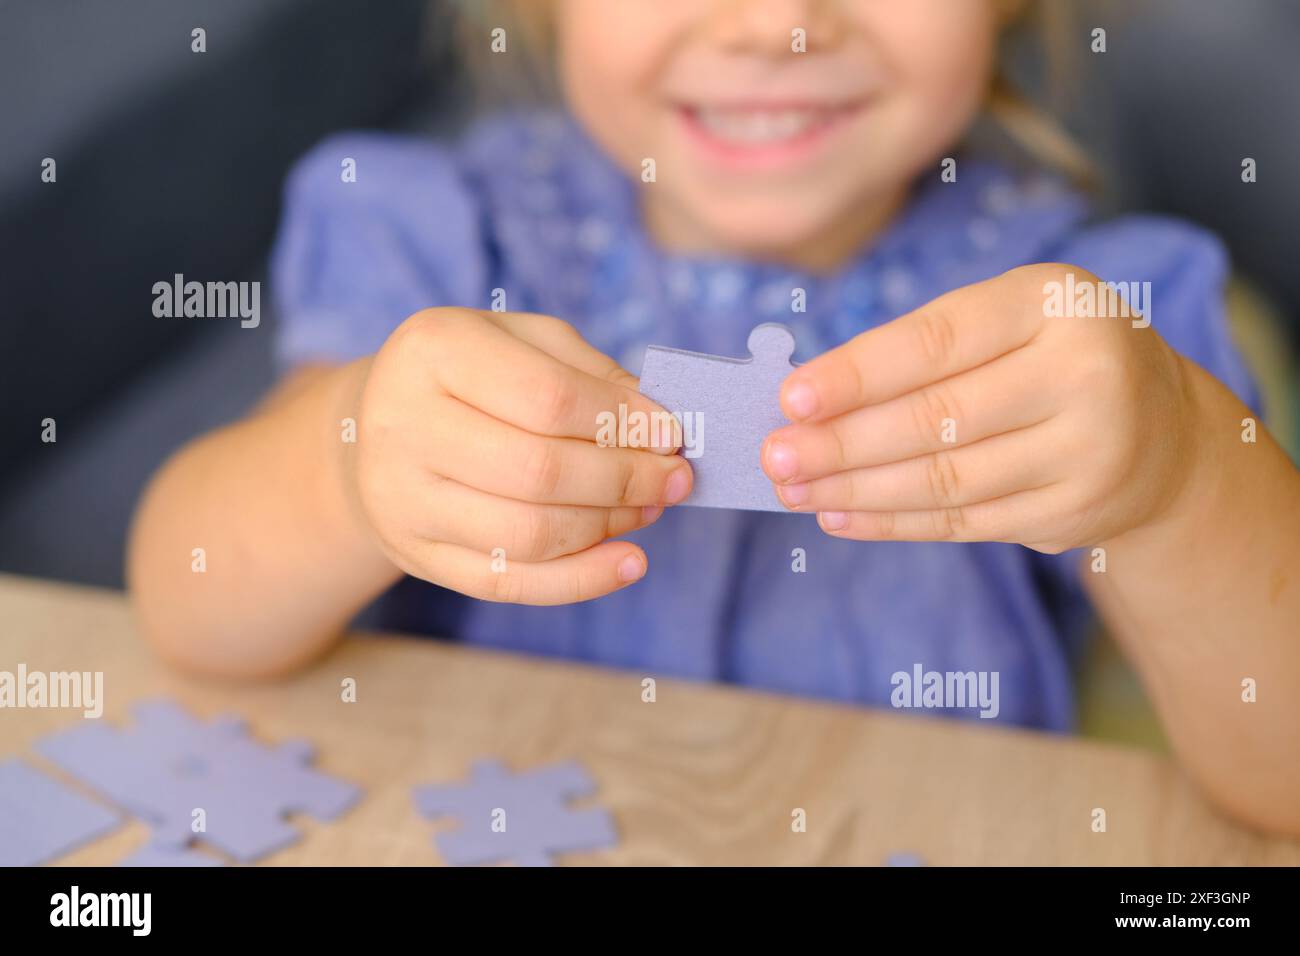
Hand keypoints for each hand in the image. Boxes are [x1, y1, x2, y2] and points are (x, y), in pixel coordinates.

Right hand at [348, 308, 690, 602]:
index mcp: (433, 350)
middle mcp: (403, 425)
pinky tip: (629, 563)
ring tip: (650, 509)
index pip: (548, 397)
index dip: (622, 421)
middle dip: (625, 480)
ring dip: (608, 527)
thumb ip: (589, 372)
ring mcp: (401, 498)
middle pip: (539, 472)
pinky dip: (580, 581)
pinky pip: (508, 582)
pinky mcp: (415, 553)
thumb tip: (658, 426)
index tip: (671, 434)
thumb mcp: (521, 341)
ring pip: (527, 534)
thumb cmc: (470, 375)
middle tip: (674, 479)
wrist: (376, 425)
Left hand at [761, 264, 1198, 551]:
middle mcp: (1082, 375)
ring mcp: (1086, 451)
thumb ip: (926, 347)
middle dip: (840, 442)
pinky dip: (891, 522)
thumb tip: (810, 397)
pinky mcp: (1074, 512)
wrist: (1162, 430)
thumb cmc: (1052, 356)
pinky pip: (963, 521)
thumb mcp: (1010, 318)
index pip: (937, 342)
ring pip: (944, 479)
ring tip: (794, 488)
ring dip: (855, 489)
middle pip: (936, 419)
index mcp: (1054, 304)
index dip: (857, 374)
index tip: (791, 399)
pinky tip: (839, 514)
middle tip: (775, 456)